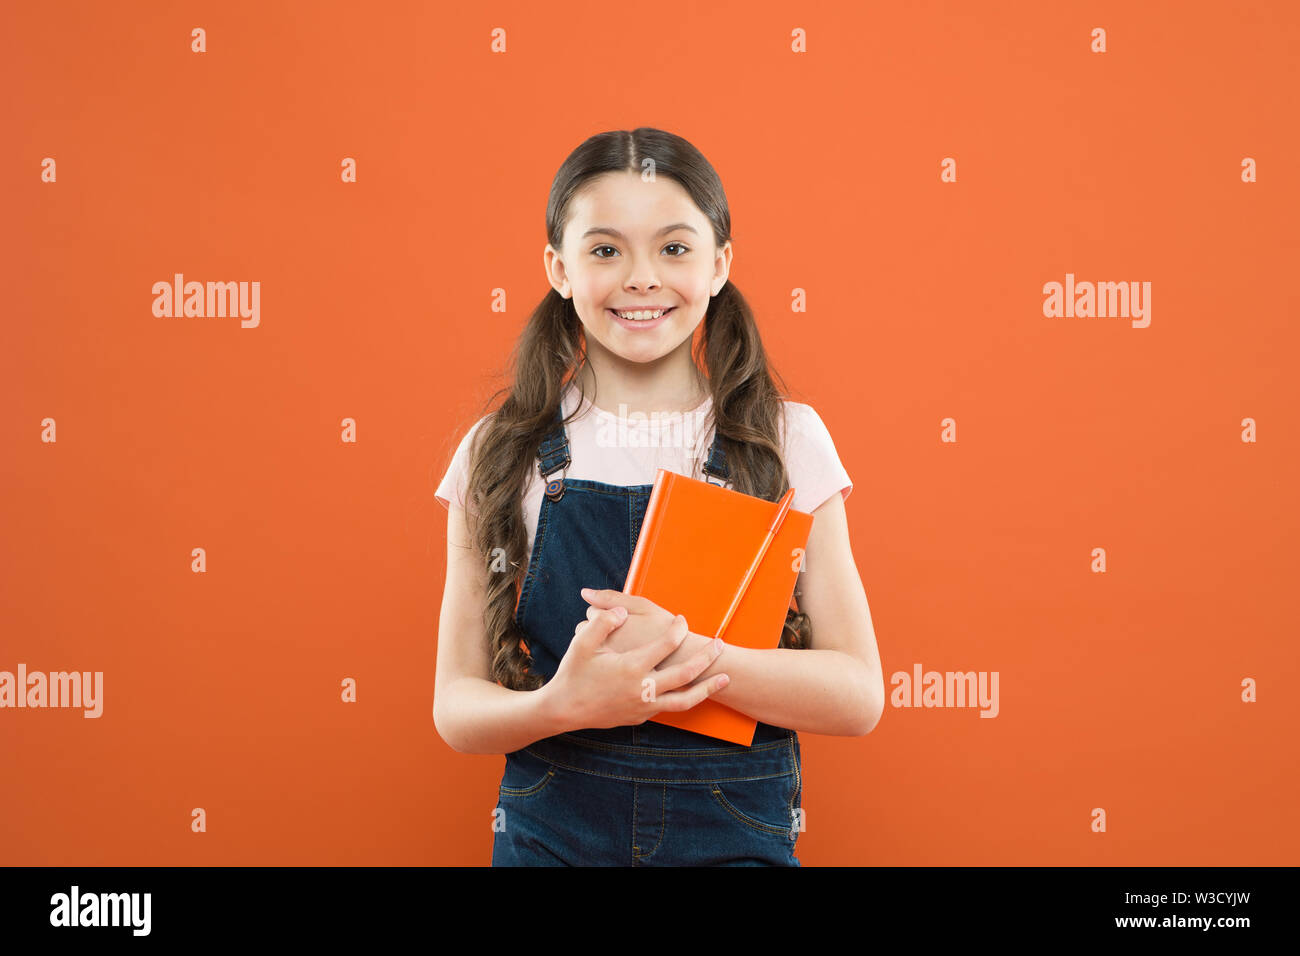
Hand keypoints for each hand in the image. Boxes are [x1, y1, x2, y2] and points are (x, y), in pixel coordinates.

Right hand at [541, 599, 729, 732]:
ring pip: (684, 700)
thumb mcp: (583, 643)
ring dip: (707, 688)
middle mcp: (641, 689)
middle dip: (706, 658)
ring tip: (725, 678)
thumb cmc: (573, 673)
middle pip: (684, 673)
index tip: (682, 620)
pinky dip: (686, 699)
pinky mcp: (640, 716)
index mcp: (630, 667)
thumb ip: (604, 622)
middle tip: (721, 645)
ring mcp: (643, 706)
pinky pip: (669, 708)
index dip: (677, 629)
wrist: (563, 710)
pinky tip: (694, 691)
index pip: (664, 645)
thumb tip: (623, 611)